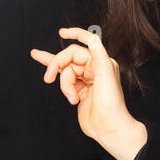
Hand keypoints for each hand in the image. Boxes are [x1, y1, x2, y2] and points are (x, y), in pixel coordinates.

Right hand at [31, 27, 136, 144]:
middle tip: (48, 78)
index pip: (86, 41)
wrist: (109, 127)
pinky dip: (64, 89)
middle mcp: (94, 68)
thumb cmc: (111, 103)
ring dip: (64, 85)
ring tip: (72, 98)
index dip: (75, 34)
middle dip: (57, 66)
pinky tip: (67, 95)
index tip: (61, 32)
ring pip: (65, 72)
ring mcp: (86, 80)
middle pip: (68, 58)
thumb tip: (92, 37)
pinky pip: (65, 82)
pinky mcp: (79, 91)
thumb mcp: (106, 74)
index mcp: (102, 61)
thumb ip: (98, 53)